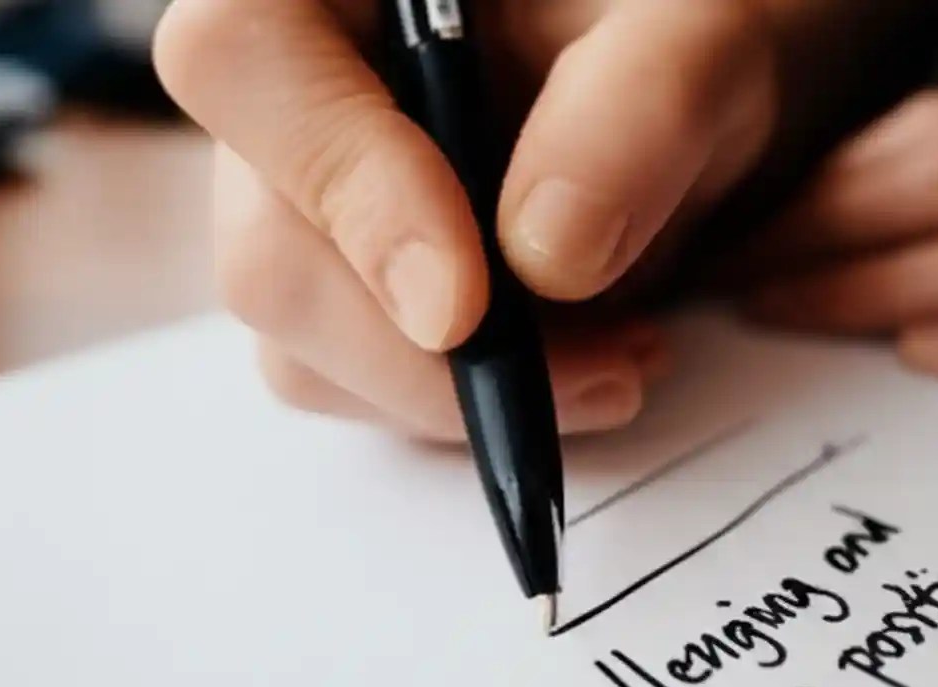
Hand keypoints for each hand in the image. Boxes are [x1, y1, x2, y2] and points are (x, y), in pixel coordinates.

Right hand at [153, 0, 779, 439]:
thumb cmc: (668, 29)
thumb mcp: (691, 40)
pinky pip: (354, 377)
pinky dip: (460, 399)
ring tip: (616, 356)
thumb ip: (634, 115)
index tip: (462, 308)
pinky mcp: (345, 275)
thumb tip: (545, 257)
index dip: (346, 191)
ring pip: (305, 342)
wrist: (676, 88)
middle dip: (430, 358)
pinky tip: (570, 362)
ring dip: (457, 393)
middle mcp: (293, 84)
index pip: (245, 60)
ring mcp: (305, 191)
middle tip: (599, 373)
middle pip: (269, 250)